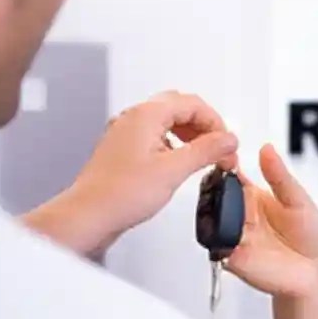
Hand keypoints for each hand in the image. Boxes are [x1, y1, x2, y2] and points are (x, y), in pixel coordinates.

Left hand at [24, 90, 238, 257]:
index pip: (192, 104)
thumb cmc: (119, 194)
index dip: (216, 122)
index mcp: (146, 115)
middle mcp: (133, 118)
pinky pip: (155, 136)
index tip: (226, 143)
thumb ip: (206, 151)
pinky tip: (179, 164)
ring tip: (203, 157)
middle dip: (204, 127)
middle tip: (218, 148)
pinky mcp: (123, 149)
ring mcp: (126, 133)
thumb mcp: (174, 170)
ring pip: (167, 121)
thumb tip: (228, 139)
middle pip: (180, 108)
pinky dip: (174, 145)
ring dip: (190, 135)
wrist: (89, 215)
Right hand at [224, 144, 317, 300]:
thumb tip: (266, 149)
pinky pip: (216, 244)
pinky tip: (233, 232)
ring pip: (213, 218)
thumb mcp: (299, 200)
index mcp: (253, 197)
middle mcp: (239, 215)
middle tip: (222, 176)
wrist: (313, 274)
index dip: (225, 164)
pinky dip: (219, 237)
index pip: (231, 176)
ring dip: (215, 209)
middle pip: (217, 195)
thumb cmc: (309, 237)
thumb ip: (280, 177)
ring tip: (230, 205)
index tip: (223, 153)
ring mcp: (233, 235)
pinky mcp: (231, 256)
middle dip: (216, 185)